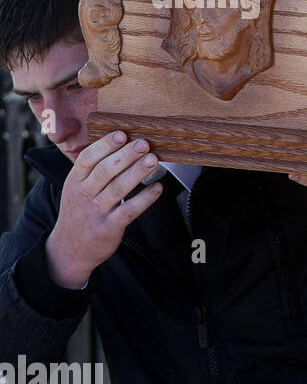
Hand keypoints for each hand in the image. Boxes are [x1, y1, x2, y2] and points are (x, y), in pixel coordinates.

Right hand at [46, 131, 164, 288]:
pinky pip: (130, 210)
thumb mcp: (76, 189)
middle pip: (105, 170)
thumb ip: (92, 170)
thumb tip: (119, 144)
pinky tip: (158, 188)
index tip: (122, 134)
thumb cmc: (79, 212)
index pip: (87, 159)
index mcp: (74, 182)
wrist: (70, 249)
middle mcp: (83, 195)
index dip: (105, 145)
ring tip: (153, 159)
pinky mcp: (109, 227)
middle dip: (126, 155)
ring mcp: (96, 212)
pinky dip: (145, 198)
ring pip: (118, 188)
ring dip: (137, 172)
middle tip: (144, 143)